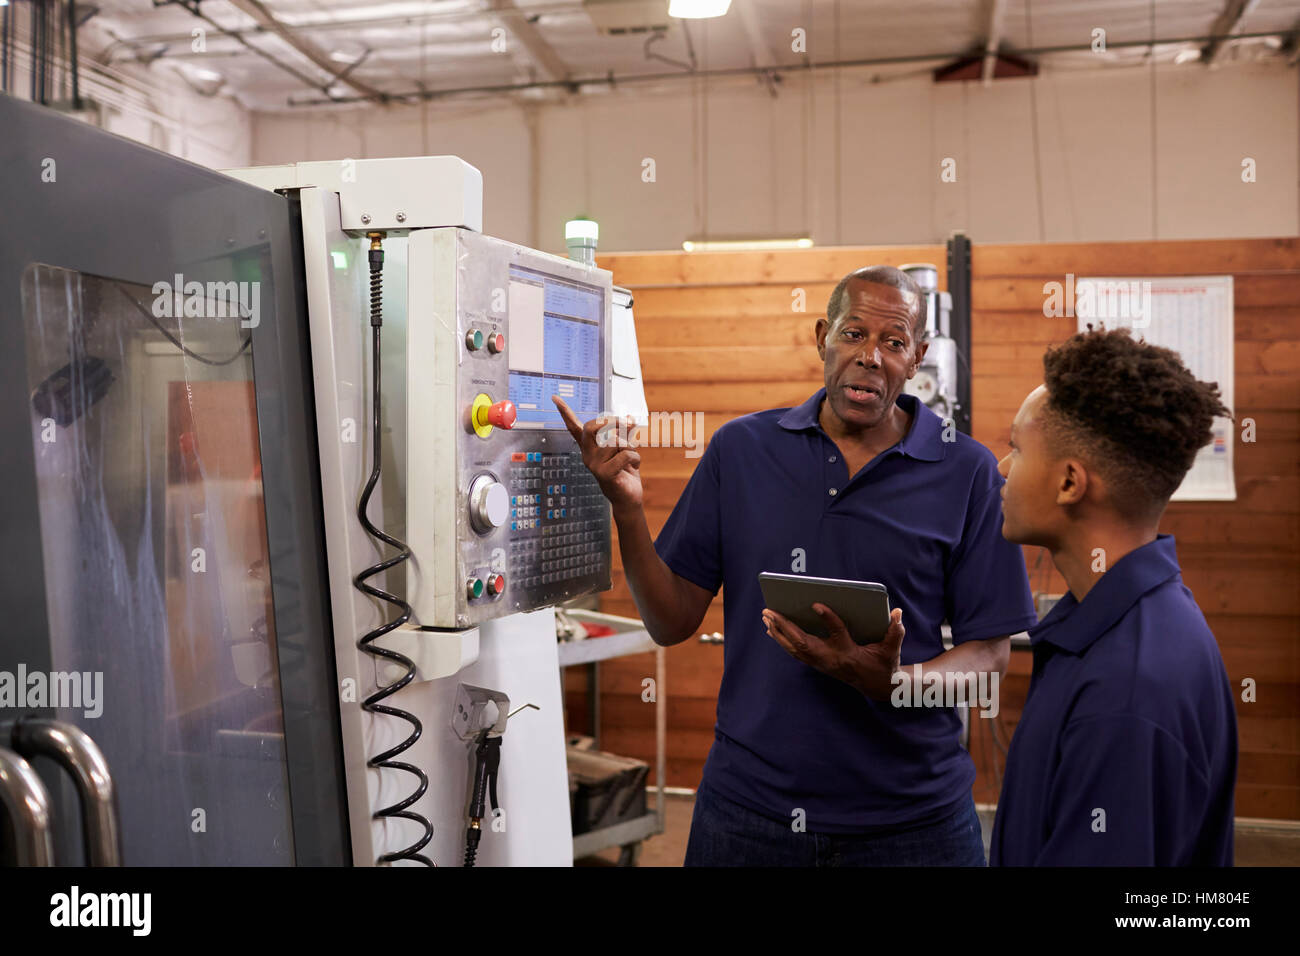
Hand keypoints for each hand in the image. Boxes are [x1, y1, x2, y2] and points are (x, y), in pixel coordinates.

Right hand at [553, 396, 642, 513]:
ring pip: (616, 440)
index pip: (574, 427)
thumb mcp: (625, 447)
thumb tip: (629, 418)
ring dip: (631, 446)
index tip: (555, 397)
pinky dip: (636, 459)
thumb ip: (625, 432)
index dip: (565, 412)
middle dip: (613, 422)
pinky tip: (632, 468)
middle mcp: (587, 454)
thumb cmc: (625, 471)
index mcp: (589, 446)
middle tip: (627, 425)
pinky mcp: (604, 474)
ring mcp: (593, 464)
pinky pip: (625, 454)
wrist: (628, 497)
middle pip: (593, 426)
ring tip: (630, 458)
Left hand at [762, 605, 904, 700]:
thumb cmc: (884, 664)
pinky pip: (795, 652)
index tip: (815, 604)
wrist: (879, 687)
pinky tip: (772, 629)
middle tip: (769, 611)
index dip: (828, 619)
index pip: (837, 634)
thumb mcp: (893, 649)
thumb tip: (898, 613)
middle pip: (803, 643)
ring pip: (794, 649)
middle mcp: (831, 659)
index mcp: (849, 652)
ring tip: (766, 616)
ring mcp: (822, 664)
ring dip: (778, 633)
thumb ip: (895, 631)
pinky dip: (782, 640)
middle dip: (785, 627)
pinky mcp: (818, 664)